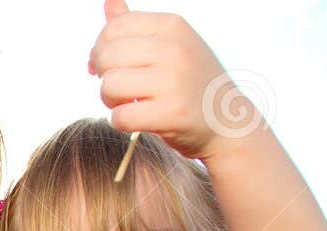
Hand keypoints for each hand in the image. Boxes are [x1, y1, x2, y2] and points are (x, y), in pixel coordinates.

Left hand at [90, 0, 250, 160]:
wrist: (226, 120)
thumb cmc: (191, 81)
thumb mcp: (171, 44)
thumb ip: (136, 26)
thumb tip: (109, 2)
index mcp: (172, 25)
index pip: (114, 27)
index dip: (100, 49)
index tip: (108, 66)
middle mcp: (173, 48)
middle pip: (106, 56)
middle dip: (103, 76)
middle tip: (118, 88)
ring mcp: (173, 80)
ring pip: (109, 86)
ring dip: (110, 101)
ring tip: (129, 103)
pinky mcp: (171, 113)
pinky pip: (120, 116)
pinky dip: (121, 122)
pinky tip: (137, 119)